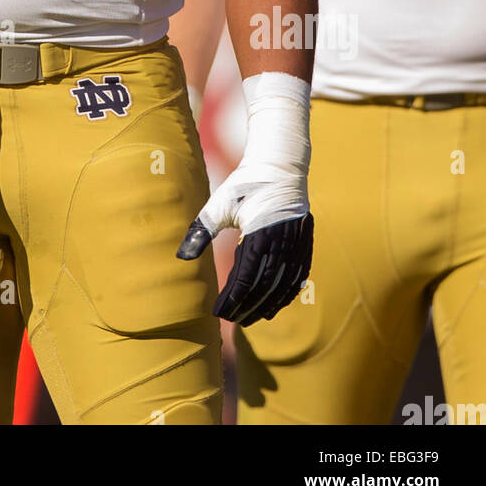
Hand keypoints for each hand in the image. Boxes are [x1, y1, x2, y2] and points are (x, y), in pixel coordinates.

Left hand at [176, 167, 312, 324]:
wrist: (280, 164)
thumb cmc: (245, 183)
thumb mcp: (219, 204)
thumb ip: (201, 231)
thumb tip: (181, 257)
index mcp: (260, 232)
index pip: (246, 276)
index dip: (232, 298)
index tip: (218, 312)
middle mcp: (282, 241)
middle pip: (265, 286)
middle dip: (248, 307)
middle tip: (232, 321)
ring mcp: (296, 242)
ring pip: (284, 284)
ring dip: (267, 305)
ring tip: (250, 318)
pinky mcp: (304, 241)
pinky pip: (298, 275)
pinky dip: (286, 293)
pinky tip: (275, 304)